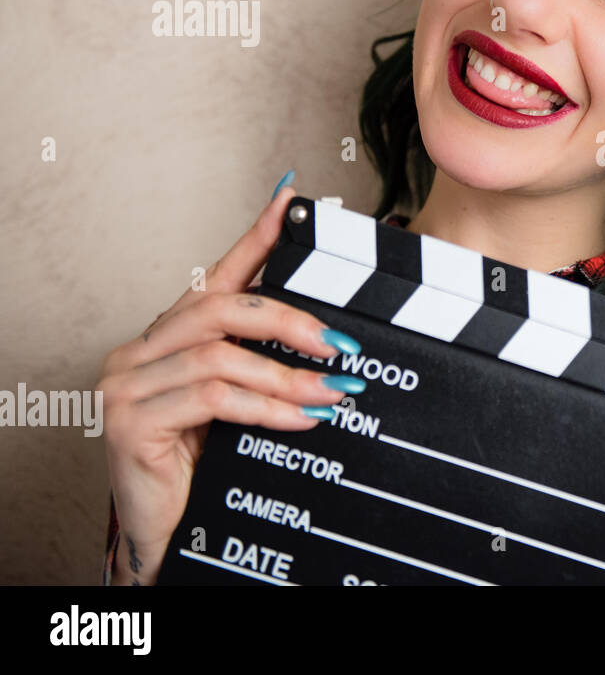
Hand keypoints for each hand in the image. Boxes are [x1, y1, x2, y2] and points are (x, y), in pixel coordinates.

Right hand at [97, 180, 364, 584]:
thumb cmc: (203, 466)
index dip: (257, 239)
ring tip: (334, 391)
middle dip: (290, 322)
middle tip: (342, 345)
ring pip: (220, 356)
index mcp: (169, 337)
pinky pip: (211, 398)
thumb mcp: (241, 406)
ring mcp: (127, 384)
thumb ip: (265, 365)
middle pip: (220, 309)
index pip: (219, 277)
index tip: (293, 205)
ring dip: (288, 375)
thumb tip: (329, 338)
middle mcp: (140, 350)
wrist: (166, 534)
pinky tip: (302, 417)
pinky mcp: (129, 422)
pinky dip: (266, 406)